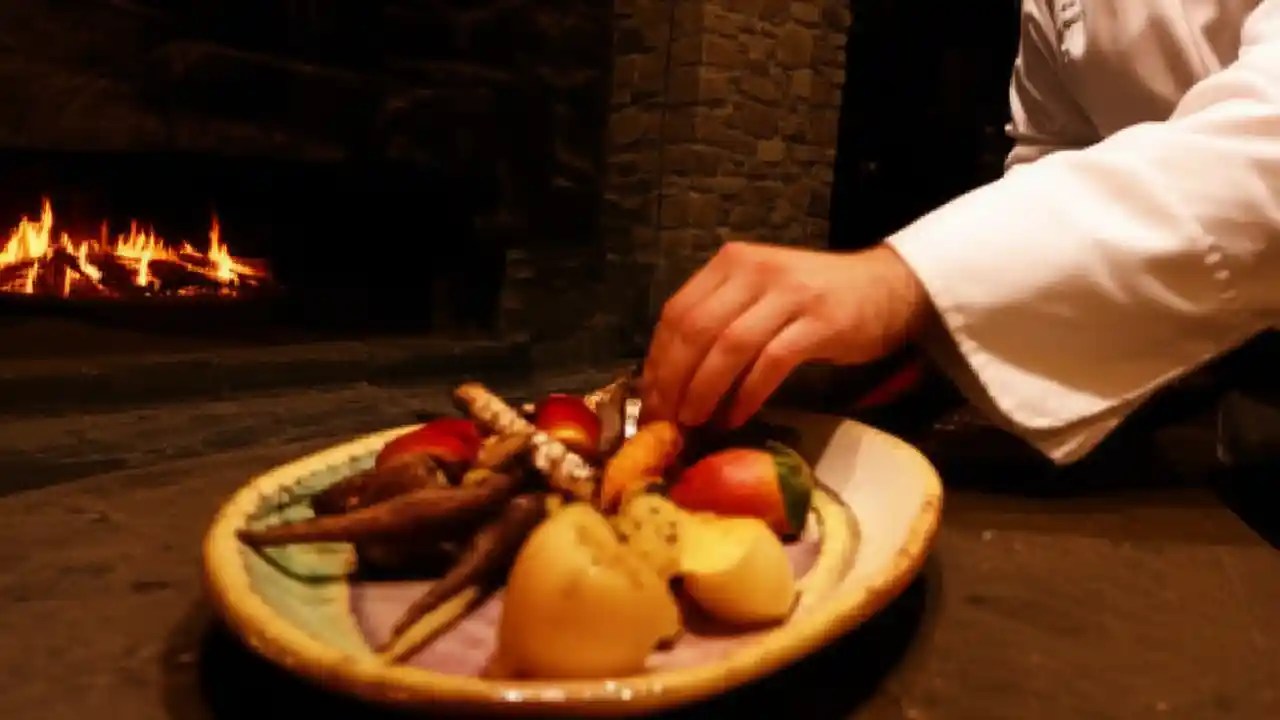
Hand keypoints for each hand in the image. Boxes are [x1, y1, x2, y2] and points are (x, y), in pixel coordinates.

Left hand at [641, 239, 929, 427]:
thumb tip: (673, 382)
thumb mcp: (760, 296)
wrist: (889, 287)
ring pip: (728, 347)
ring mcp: (789, 294)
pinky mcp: (820, 323)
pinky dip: (747, 395)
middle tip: (665, 422)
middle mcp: (755, 271)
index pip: (677, 312)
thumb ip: (720, 323)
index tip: (649, 401)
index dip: (657, 361)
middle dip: (673, 382)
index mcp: (731, 263)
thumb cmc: (816, 299)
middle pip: (696, 330)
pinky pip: (770, 363)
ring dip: (704, 391)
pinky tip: (735, 419)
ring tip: (693, 424)